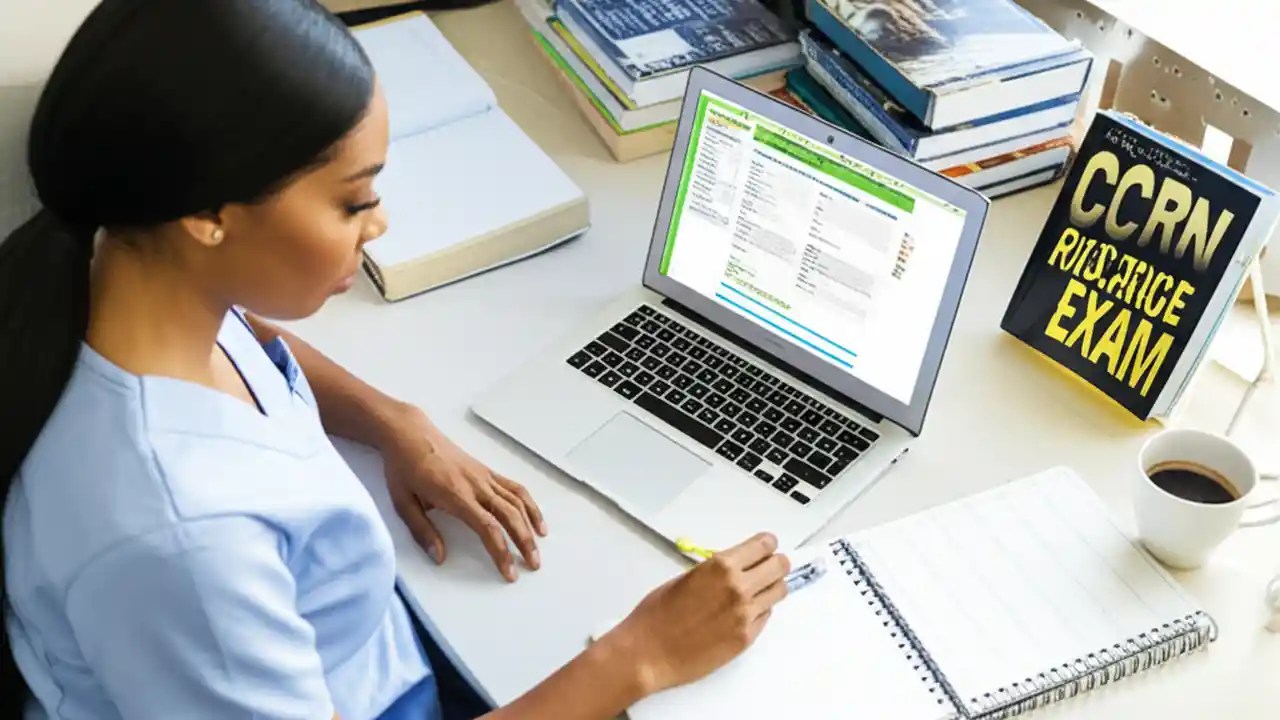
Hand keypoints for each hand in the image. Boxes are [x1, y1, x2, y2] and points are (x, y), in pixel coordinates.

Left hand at [381, 407, 546, 581]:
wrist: (410, 435)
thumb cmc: (404, 468)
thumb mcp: (403, 503)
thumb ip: (422, 532)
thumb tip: (439, 557)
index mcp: (455, 495)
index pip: (487, 527)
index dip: (501, 551)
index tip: (509, 572)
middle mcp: (475, 485)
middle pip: (509, 515)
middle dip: (524, 542)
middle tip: (532, 565)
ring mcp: (484, 477)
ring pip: (517, 502)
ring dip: (531, 526)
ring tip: (537, 549)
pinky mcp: (487, 472)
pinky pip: (515, 488)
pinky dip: (529, 504)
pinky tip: (536, 519)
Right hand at [605, 533, 789, 694]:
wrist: (647, 653)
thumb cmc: (656, 614)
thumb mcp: (687, 578)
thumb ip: (716, 572)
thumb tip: (736, 568)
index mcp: (721, 566)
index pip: (763, 545)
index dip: (767, 545)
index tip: (766, 547)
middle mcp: (739, 588)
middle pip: (780, 566)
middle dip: (776, 564)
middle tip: (768, 567)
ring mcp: (746, 615)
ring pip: (779, 592)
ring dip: (771, 588)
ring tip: (757, 591)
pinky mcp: (746, 638)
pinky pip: (765, 616)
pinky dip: (759, 611)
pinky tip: (741, 613)